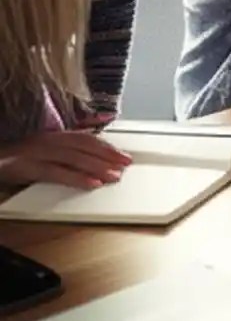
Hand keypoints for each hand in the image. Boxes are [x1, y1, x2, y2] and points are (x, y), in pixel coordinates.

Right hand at [0, 131, 131, 189]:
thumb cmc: (14, 161)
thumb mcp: (41, 155)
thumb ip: (63, 156)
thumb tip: (90, 163)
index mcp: (52, 137)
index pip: (85, 139)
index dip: (106, 146)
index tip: (123, 155)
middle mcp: (46, 141)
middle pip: (83, 146)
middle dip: (107, 155)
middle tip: (126, 164)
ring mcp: (36, 152)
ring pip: (73, 157)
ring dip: (97, 167)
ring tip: (115, 176)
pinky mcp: (26, 166)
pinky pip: (56, 172)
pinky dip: (76, 178)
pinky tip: (92, 184)